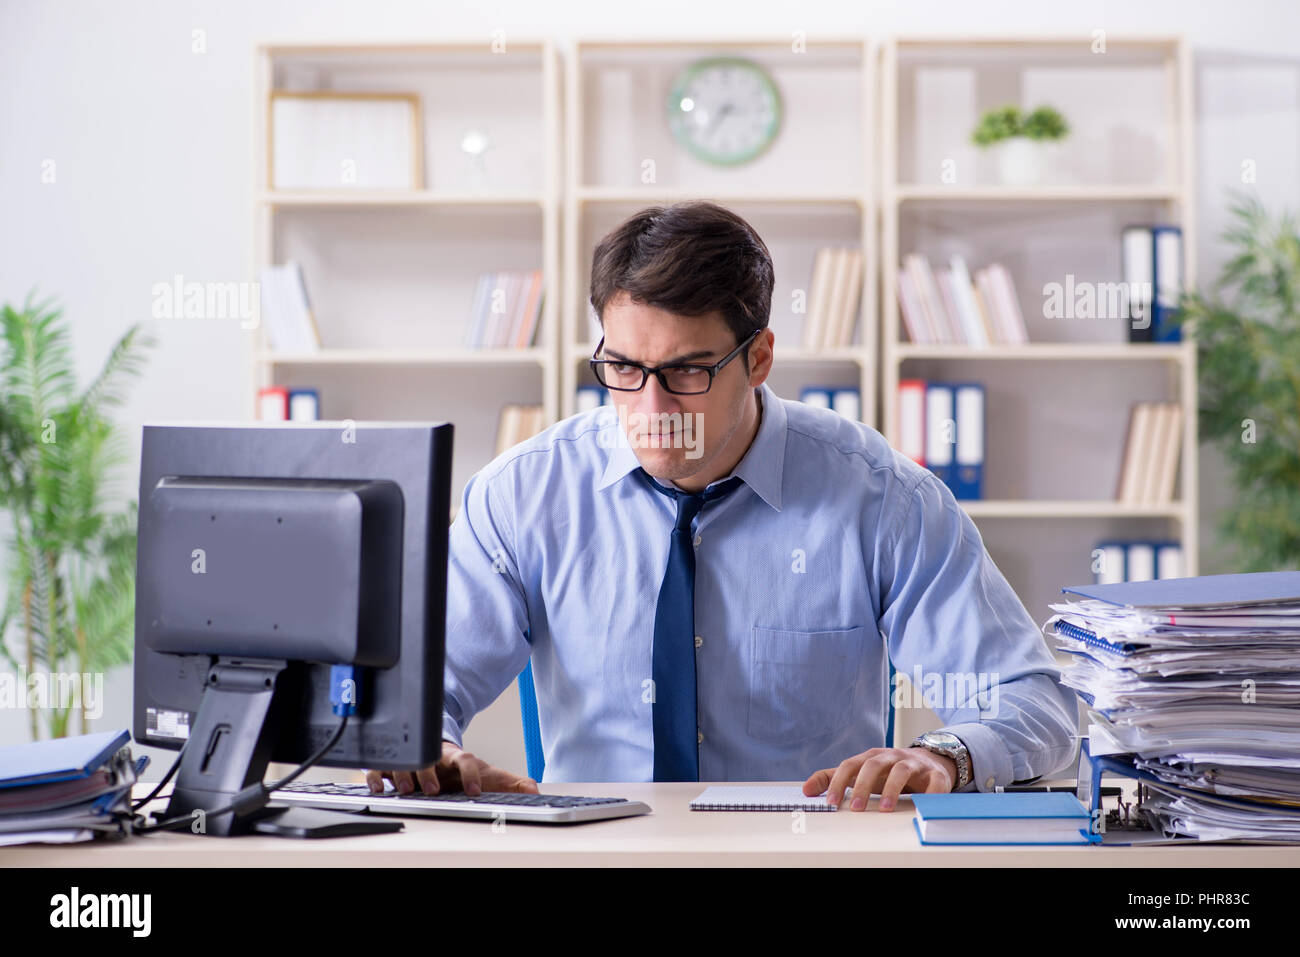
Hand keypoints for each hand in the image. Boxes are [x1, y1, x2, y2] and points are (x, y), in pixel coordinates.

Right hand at [364, 741, 538, 796]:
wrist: (436, 742)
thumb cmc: (460, 765)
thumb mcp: (485, 772)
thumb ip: (509, 782)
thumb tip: (534, 790)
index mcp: (457, 756)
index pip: (466, 760)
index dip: (471, 774)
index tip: (474, 791)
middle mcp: (434, 754)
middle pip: (431, 758)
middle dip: (431, 773)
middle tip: (433, 790)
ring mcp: (412, 757)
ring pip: (405, 760)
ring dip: (405, 774)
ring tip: (406, 789)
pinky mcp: (392, 763)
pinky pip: (379, 765)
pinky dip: (376, 775)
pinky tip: (377, 787)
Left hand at [803, 747, 956, 811]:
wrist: (930, 761)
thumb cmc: (889, 769)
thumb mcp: (861, 771)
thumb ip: (833, 778)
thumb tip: (806, 789)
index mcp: (871, 757)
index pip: (850, 765)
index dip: (839, 783)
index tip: (830, 803)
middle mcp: (890, 756)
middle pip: (873, 764)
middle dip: (862, 786)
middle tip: (855, 809)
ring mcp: (913, 763)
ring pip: (901, 770)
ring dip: (891, 789)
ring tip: (884, 809)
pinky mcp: (935, 774)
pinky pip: (934, 782)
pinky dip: (929, 793)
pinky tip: (923, 806)